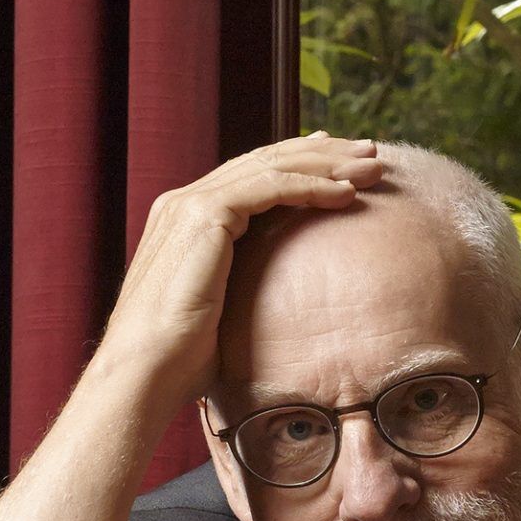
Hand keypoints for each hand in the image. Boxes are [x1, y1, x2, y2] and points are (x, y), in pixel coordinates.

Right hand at [96, 133, 383, 408]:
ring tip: (375, 164)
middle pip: (267, 161)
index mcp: (187, 219)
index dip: (299, 163)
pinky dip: (312, 186)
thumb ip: (243, 287)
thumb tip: (284, 302)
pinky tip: (347, 193)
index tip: (340, 162)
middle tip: (372, 150)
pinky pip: (270, 187)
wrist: (145, 369)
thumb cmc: (183, 357)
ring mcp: (191, 204)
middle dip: (324, 153)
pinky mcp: (204, 214)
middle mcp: (185, 202)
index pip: (252, 176)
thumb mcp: (222, 311)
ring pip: (273, 166)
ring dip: (329, 164)